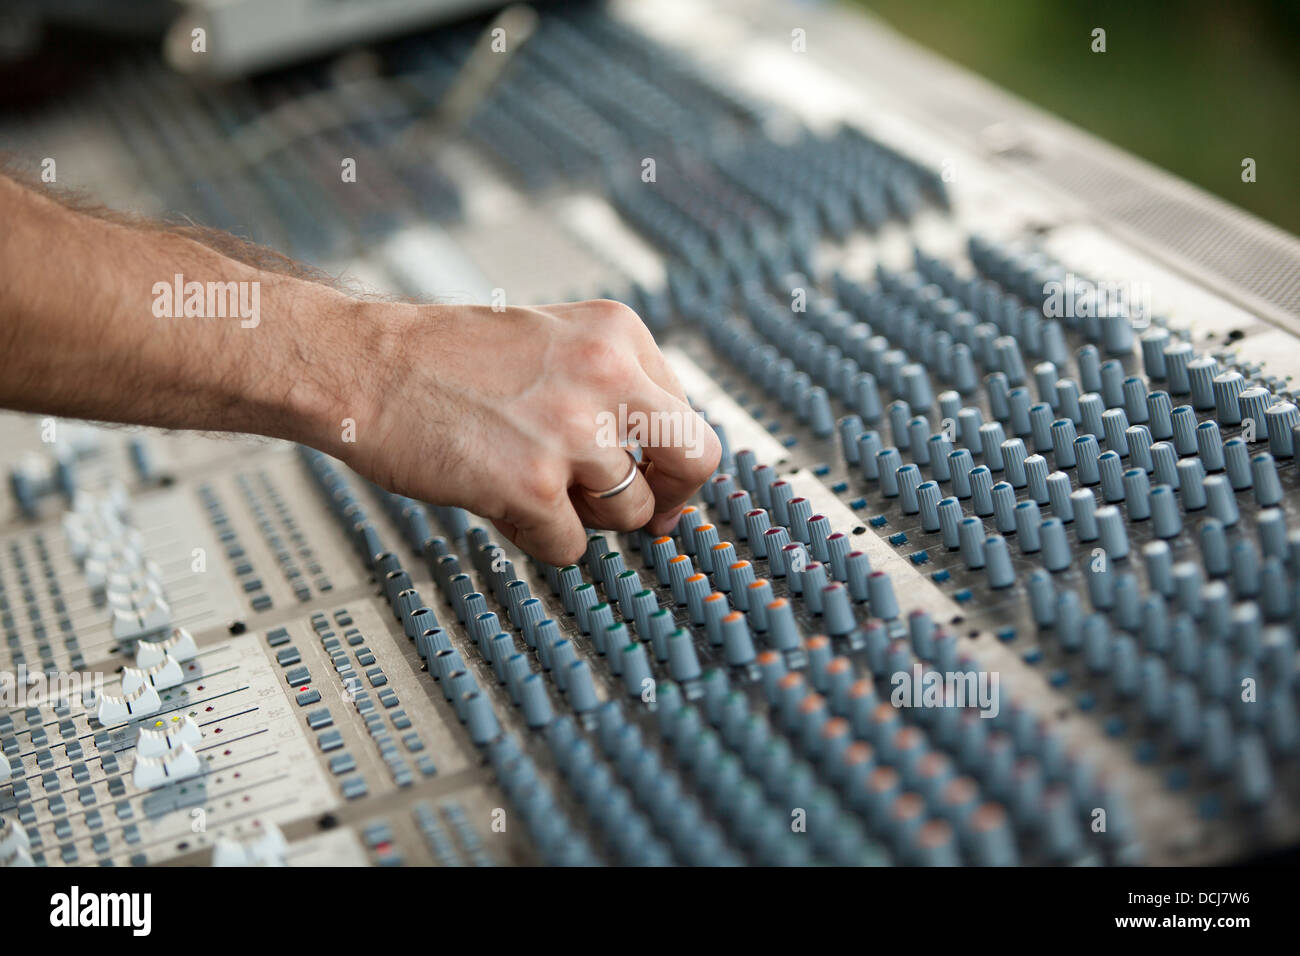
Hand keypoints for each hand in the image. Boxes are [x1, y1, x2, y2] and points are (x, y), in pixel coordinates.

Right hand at [339, 299, 720, 565]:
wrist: (362, 364)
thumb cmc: (443, 358)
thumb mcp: (550, 339)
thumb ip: (610, 384)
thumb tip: (660, 456)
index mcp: (618, 333)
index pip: (685, 410)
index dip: (670, 456)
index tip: (656, 477)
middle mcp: (608, 376)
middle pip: (694, 458)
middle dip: (673, 496)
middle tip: (650, 515)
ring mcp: (574, 433)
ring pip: (630, 512)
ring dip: (588, 517)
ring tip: (536, 491)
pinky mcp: (533, 486)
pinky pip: (572, 547)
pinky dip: (541, 540)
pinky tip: (503, 505)